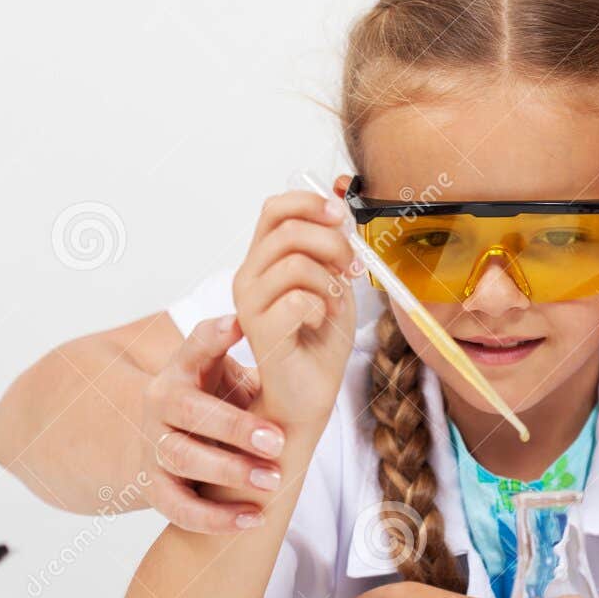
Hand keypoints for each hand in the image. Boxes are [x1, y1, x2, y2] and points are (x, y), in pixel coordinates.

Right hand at [132, 315, 287, 533]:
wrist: (171, 440)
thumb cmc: (215, 397)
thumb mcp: (226, 369)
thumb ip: (247, 350)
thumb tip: (268, 317)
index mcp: (180, 369)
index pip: (192, 349)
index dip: (214, 339)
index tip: (241, 328)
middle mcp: (159, 405)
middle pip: (190, 412)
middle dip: (235, 427)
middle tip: (279, 442)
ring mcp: (153, 446)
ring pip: (182, 459)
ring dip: (229, 471)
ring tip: (273, 481)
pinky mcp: (155, 487)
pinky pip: (178, 508)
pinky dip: (215, 518)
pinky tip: (254, 519)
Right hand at [233, 191, 361, 433]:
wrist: (309, 396)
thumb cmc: (320, 343)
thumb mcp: (334, 284)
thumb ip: (333, 248)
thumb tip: (340, 201)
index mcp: (264, 262)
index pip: (275, 209)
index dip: (311, 203)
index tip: (341, 218)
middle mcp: (248, 277)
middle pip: (288, 229)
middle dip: (333, 244)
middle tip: (349, 272)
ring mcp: (249, 304)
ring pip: (295, 263)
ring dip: (329, 282)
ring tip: (334, 306)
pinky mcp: (259, 331)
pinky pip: (298, 299)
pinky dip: (321, 308)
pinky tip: (320, 324)